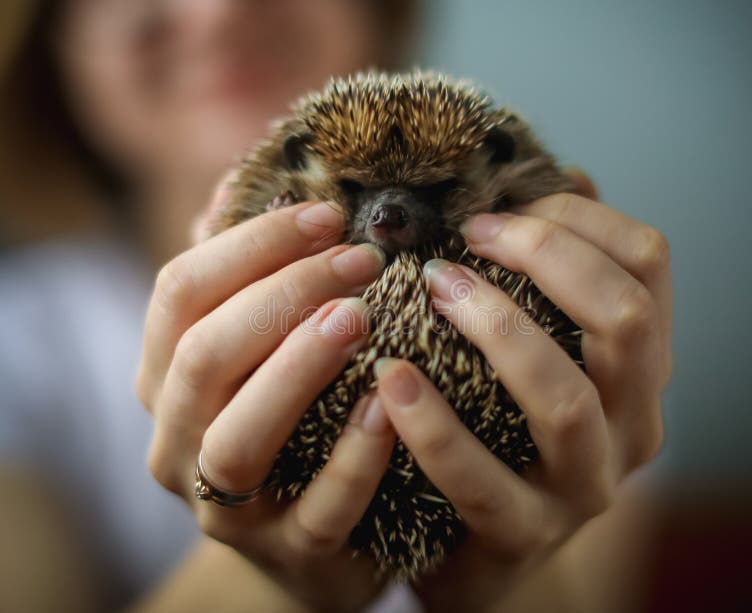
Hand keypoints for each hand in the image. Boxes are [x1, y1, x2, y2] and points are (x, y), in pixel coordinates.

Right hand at [136, 180, 394, 611]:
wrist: (310, 543)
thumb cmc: (288, 424)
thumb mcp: (256, 352)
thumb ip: (241, 276)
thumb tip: (229, 186)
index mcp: (164, 377)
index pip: (181, 291)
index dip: (252, 243)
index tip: (329, 213)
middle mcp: (178, 441)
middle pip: (204, 354)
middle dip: (284, 293)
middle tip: (362, 259)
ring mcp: (228, 508)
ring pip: (239, 436)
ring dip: (298, 366)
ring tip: (360, 316)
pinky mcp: (292, 554)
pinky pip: (319, 507)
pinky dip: (354, 454)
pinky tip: (386, 403)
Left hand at [372, 178, 670, 610]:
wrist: (481, 542)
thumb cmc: (503, 425)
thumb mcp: (537, 349)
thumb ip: (548, 278)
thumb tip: (545, 181)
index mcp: (640, 364)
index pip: (648, 263)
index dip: (578, 217)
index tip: (500, 209)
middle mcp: (634, 423)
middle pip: (626, 318)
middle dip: (545, 257)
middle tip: (469, 235)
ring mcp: (584, 485)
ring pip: (565, 400)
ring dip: (497, 329)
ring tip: (434, 287)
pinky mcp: (521, 534)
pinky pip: (479, 479)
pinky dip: (432, 423)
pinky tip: (388, 378)